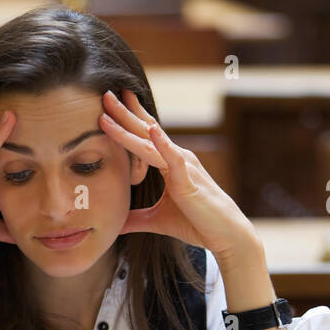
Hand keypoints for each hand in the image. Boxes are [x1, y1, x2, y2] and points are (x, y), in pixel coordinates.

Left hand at [98, 88, 258, 263]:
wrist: (224, 235)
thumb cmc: (196, 223)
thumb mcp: (157, 221)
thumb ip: (135, 219)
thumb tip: (115, 225)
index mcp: (170, 164)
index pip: (145, 136)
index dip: (129, 119)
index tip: (110, 104)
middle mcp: (176, 158)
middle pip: (145, 130)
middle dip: (124, 112)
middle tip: (105, 94)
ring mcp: (183, 166)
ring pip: (151, 141)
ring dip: (131, 124)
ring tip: (114, 106)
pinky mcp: (188, 179)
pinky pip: (173, 158)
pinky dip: (162, 143)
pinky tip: (150, 129)